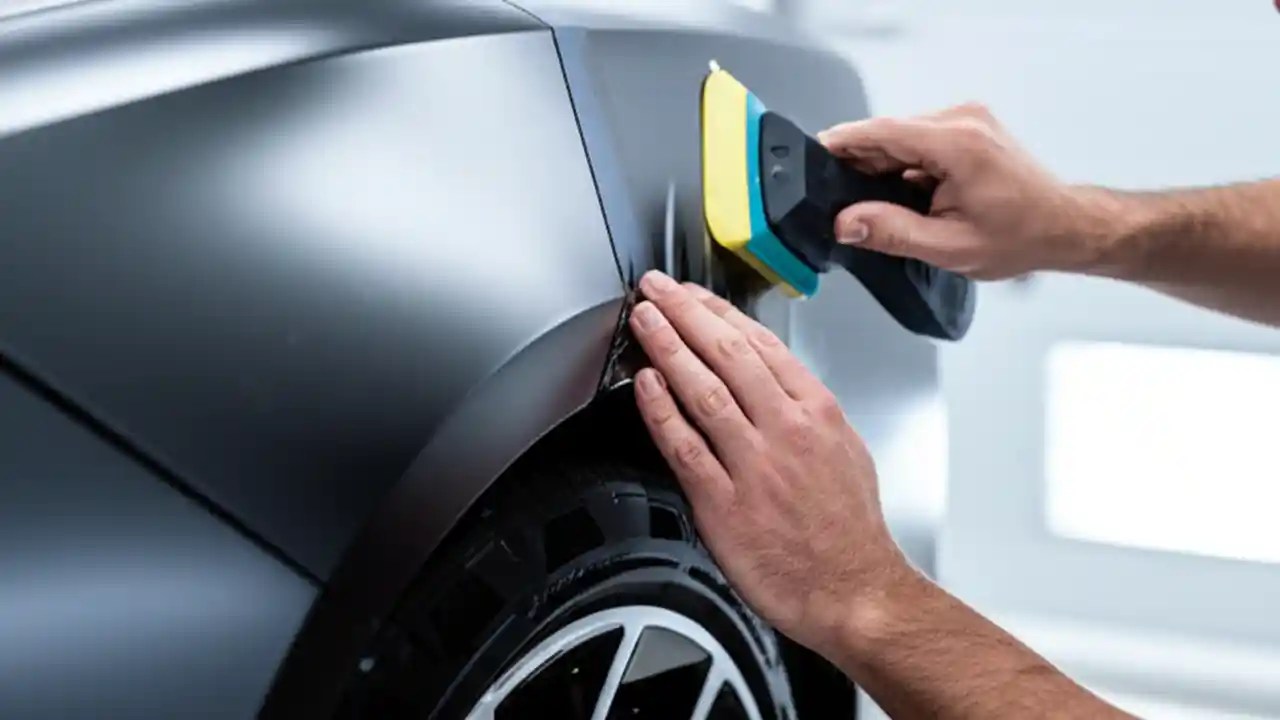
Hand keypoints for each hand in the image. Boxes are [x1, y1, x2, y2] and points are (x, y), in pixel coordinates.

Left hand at [628, 270, 908, 657]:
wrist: (855, 590)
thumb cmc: (850, 530)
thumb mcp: (846, 449)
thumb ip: (805, 410)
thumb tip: (771, 379)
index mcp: (816, 412)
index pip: (759, 344)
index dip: (717, 311)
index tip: (691, 294)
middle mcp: (786, 430)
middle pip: (727, 354)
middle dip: (685, 313)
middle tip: (656, 288)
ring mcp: (754, 465)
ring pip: (703, 390)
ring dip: (668, 349)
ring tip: (644, 321)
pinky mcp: (725, 503)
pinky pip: (685, 447)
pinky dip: (662, 411)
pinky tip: (645, 385)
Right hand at [819, 104, 1121, 279]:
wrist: (1063, 226)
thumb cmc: (1020, 236)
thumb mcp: (948, 247)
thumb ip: (891, 232)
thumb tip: (846, 223)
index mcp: (957, 144)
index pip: (882, 132)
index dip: (842, 142)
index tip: (812, 153)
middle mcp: (962, 121)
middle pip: (889, 134)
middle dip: (860, 164)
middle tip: (837, 197)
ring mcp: (967, 121)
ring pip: (902, 138)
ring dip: (883, 167)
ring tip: (876, 204)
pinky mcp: (967, 129)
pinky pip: (919, 141)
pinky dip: (904, 165)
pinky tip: (903, 195)